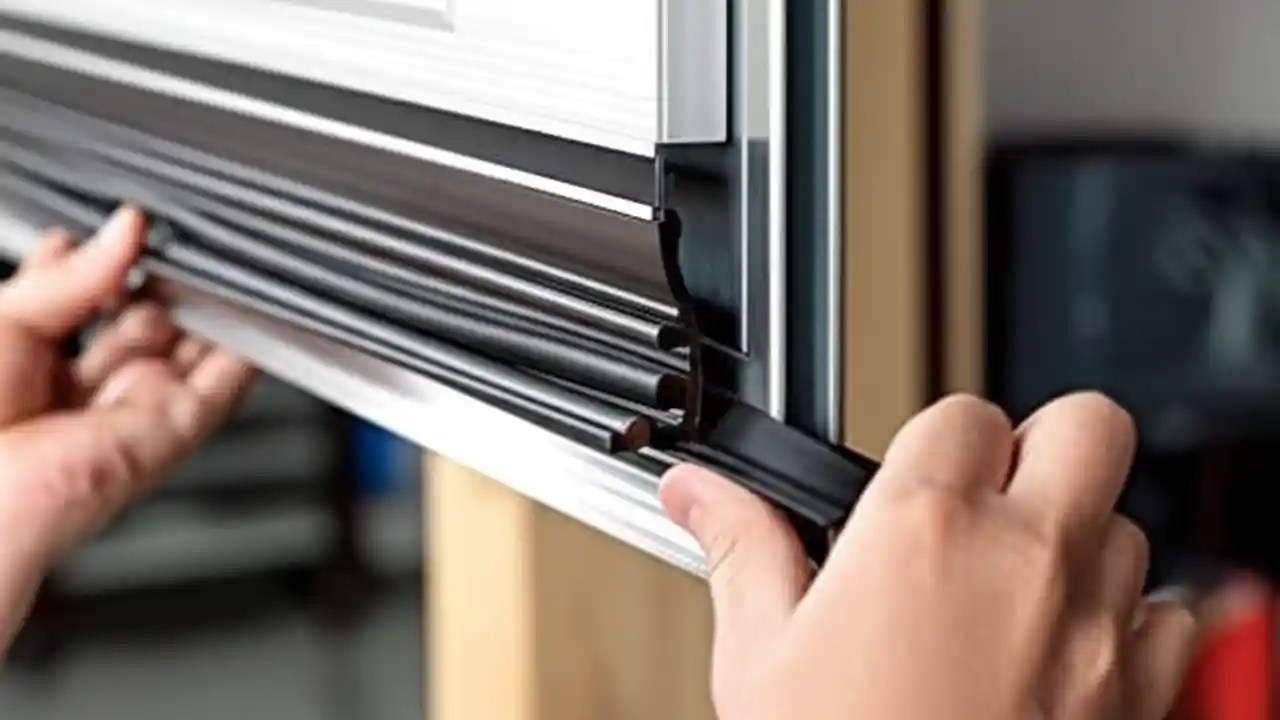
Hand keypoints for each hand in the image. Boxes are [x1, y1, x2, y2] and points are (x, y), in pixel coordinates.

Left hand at [0, 207, 255, 653]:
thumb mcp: (3, 318)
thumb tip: (127, 230)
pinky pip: (222, 386)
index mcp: (30, 359)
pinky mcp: (169, 431)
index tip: (134, 228)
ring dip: (209, 309)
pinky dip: (246, 349)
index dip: (114, 259)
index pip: (91, 296)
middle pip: (147, 320)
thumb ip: (72, 275)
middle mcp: (84, 390)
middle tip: (172, 245)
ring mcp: (129, 411)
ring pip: (190, 350)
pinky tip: (249, 311)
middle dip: (165, 281)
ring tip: (214, 266)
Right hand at [661, 393, 1197, 719]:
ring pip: (1123, 523)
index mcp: (923, 531)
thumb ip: (740, 548)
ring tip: (1011, 587)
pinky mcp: (1139, 692)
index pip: (962, 414)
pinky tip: (1062, 647)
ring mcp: (1094, 624)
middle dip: (1044, 446)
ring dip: (1075, 538)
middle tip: (992, 494)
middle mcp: (1026, 559)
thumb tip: (698, 492)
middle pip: (1088, 425)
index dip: (937, 439)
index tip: (915, 477)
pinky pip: (1164, 617)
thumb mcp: (761, 658)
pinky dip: (1124, 619)